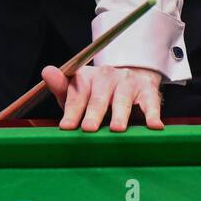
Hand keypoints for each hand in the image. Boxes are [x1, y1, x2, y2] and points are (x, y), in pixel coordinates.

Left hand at [42, 64, 164, 131]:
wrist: (130, 81)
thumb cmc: (97, 96)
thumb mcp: (77, 93)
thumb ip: (62, 88)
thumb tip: (46, 71)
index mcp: (87, 77)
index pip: (77, 94)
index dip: (72, 111)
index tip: (66, 126)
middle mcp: (107, 76)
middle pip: (99, 96)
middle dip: (94, 113)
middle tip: (89, 128)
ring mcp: (128, 82)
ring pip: (123, 98)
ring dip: (120, 114)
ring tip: (117, 129)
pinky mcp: (147, 90)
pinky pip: (150, 102)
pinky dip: (152, 114)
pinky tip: (154, 126)